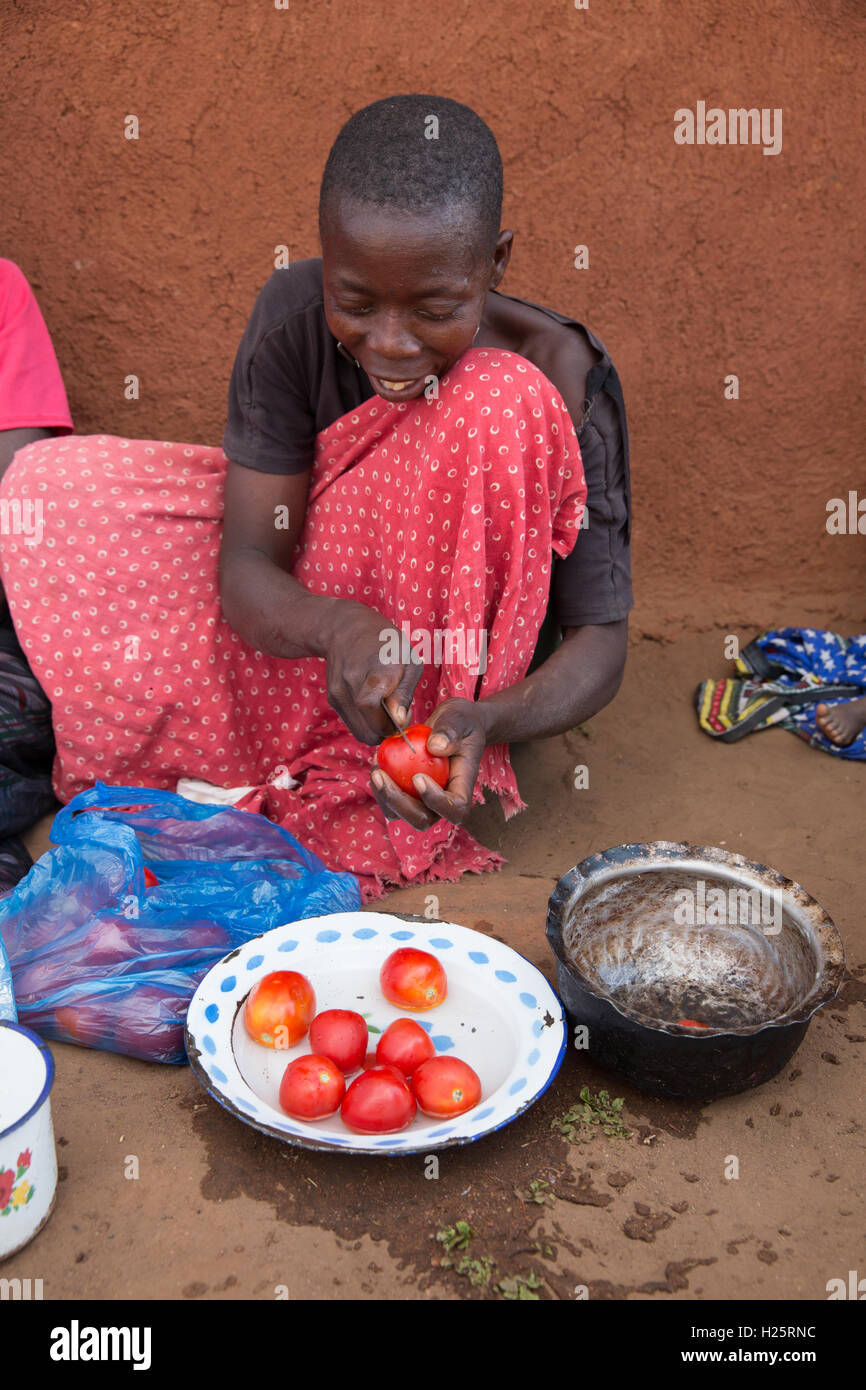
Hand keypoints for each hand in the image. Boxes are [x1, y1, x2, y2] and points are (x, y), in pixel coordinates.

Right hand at [323, 600, 422, 744]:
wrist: (345, 628)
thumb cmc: (386, 643)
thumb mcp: (409, 661)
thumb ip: (404, 693)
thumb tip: (398, 720)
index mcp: (374, 671)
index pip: (370, 706)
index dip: (389, 723)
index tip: (403, 715)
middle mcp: (351, 683)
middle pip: (368, 731)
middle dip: (386, 731)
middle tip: (397, 714)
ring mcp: (338, 692)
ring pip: (360, 732)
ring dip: (376, 728)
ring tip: (386, 707)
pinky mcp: (333, 698)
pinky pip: (353, 723)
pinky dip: (366, 721)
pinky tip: (374, 703)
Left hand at [370, 696, 488, 829]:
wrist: (451, 725)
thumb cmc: (460, 722)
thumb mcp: (458, 718)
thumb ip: (450, 731)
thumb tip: (435, 747)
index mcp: (462, 787)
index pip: (455, 809)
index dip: (436, 801)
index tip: (418, 777)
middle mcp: (442, 800)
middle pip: (422, 819)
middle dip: (398, 803)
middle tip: (380, 775)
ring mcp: (423, 800)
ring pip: (400, 814)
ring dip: (384, 797)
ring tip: (376, 769)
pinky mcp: (407, 793)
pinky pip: (389, 801)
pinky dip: (379, 787)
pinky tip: (376, 764)